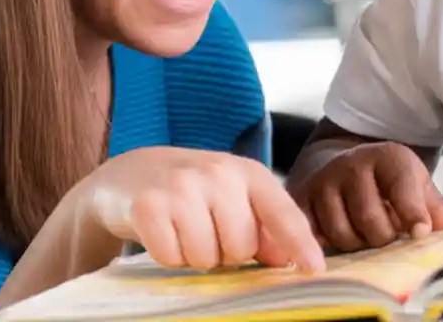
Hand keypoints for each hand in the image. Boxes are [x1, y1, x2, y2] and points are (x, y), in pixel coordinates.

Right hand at [76, 146, 324, 271]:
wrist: (127, 174)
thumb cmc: (190, 191)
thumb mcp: (231, 198)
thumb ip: (263, 225)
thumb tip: (288, 259)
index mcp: (246, 172)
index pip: (282, 212)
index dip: (300, 244)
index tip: (316, 270)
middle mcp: (218, 173)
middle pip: (241, 247)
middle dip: (226, 253)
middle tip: (206, 231)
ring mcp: (181, 187)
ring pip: (207, 257)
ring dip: (195, 256)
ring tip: (183, 231)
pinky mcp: (148, 205)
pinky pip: (172, 258)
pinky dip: (167, 256)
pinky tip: (162, 232)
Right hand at [291, 141, 442, 251]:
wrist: (340, 165)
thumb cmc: (386, 183)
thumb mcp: (415, 185)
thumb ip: (434, 208)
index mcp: (388, 157)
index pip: (402, 187)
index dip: (413, 214)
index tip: (420, 234)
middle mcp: (352, 164)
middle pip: (371, 220)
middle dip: (384, 239)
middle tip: (388, 239)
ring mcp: (323, 182)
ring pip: (342, 233)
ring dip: (357, 246)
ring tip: (364, 239)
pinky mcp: (301, 200)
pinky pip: (314, 236)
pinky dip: (328, 247)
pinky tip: (339, 242)